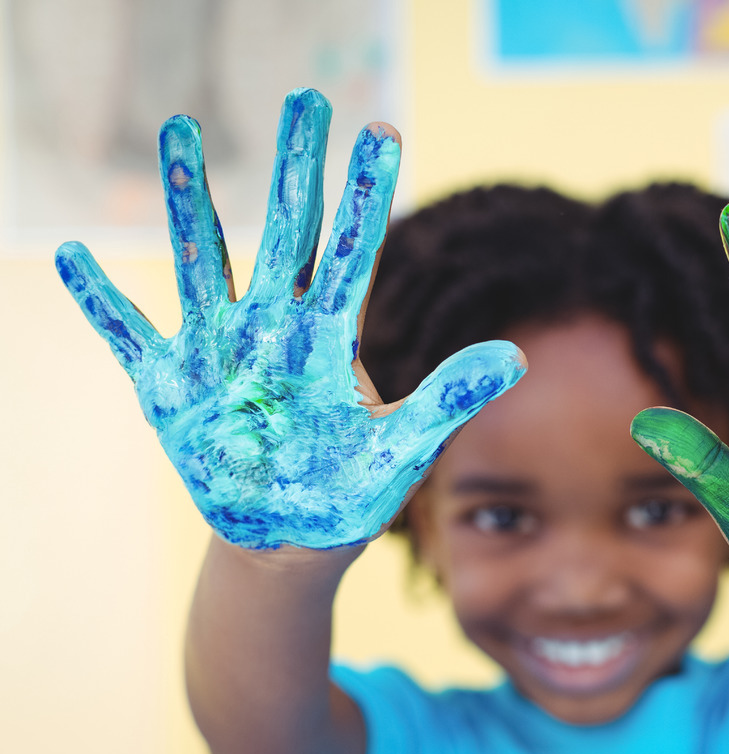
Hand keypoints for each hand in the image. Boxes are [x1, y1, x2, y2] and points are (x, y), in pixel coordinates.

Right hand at [56, 89, 524, 549]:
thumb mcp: (401, 448)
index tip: (383, 133)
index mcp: (328, 339)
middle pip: (285, 234)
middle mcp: (272, 328)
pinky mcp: (169, 386)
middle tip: (308, 99)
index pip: (352, 252)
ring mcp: (217, 351)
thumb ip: (448, 399)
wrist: (289, 538)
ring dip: (190, 199)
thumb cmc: (349, 490)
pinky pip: (126, 333)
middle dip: (296, 169)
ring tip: (181, 130)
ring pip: (201, 260)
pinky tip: (69, 253)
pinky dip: (99, 300)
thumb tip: (517, 358)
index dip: (367, 196)